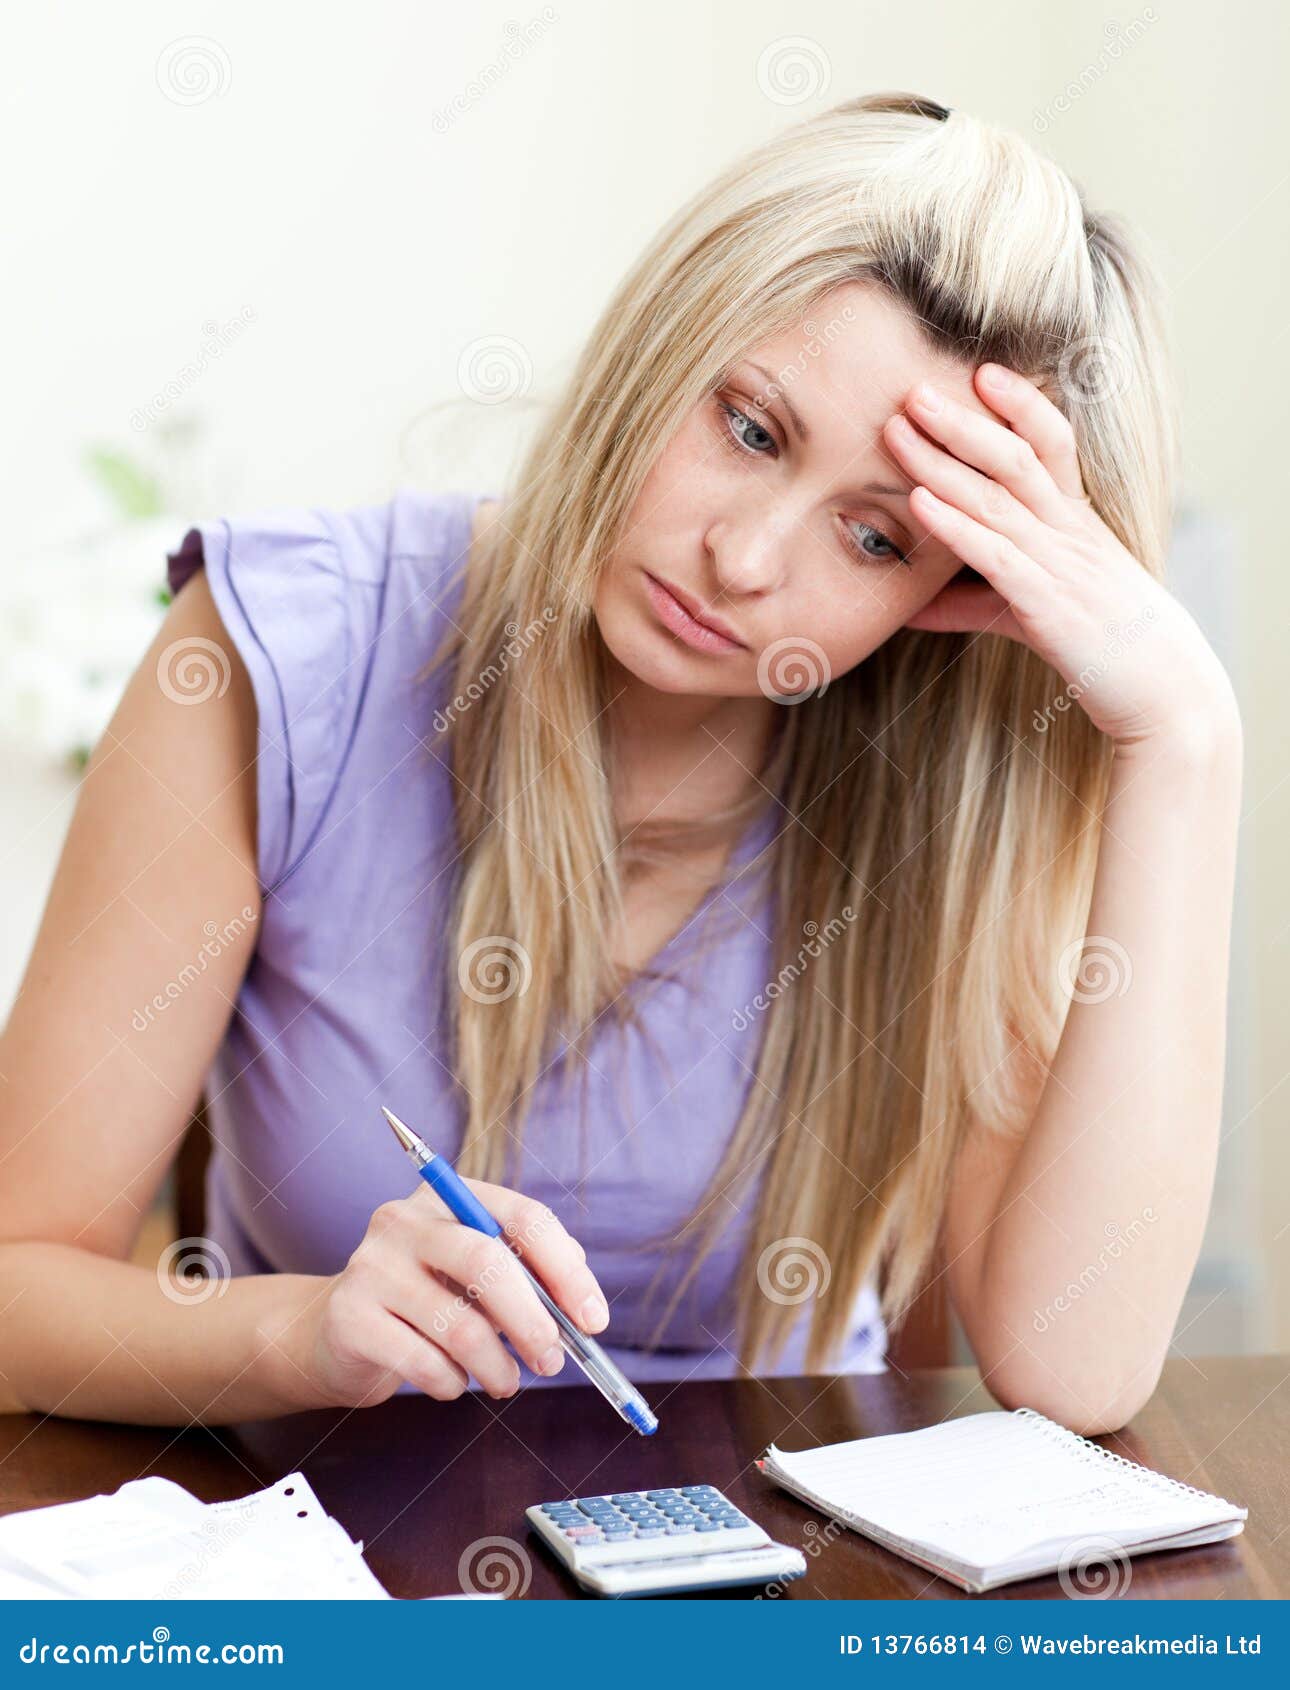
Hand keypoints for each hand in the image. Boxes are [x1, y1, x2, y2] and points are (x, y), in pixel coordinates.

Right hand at [288, 1181, 609, 1408]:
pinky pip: (425, 1364)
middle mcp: (405, 1221)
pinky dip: (453, 1384)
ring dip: (497, 1366)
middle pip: (488, 1263)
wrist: (337, 1332)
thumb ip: (529, 1276)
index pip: (523, 1218)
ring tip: (506, 1382)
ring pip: (459, 1326)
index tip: (593, 1321)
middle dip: (533, 1322)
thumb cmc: (428, 1299)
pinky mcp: (351, 1319)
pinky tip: (453, 1382)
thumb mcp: (476, 1274)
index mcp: (449, 1196)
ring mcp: (372, 1267)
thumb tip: (583, 1308)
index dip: (566, 1271)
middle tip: (552, 1360)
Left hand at [885, 365, 1238, 752]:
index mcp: (1075, 522)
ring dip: (941, 462)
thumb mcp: (1031, 612)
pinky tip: (919, 502)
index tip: (981, 371)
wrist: (1163, 690)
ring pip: (996, 498)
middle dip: (960, 421)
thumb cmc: (1101, 647)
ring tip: (898, 430)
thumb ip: (970, 603)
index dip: (1019, 404)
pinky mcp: (1045, 603)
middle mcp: (1068, 532)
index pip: (1051, 443)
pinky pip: (994, 554)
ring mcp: (1058, 564)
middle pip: (1012, 458)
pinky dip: (953, 524)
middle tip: (912, 390)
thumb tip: (909, 607)